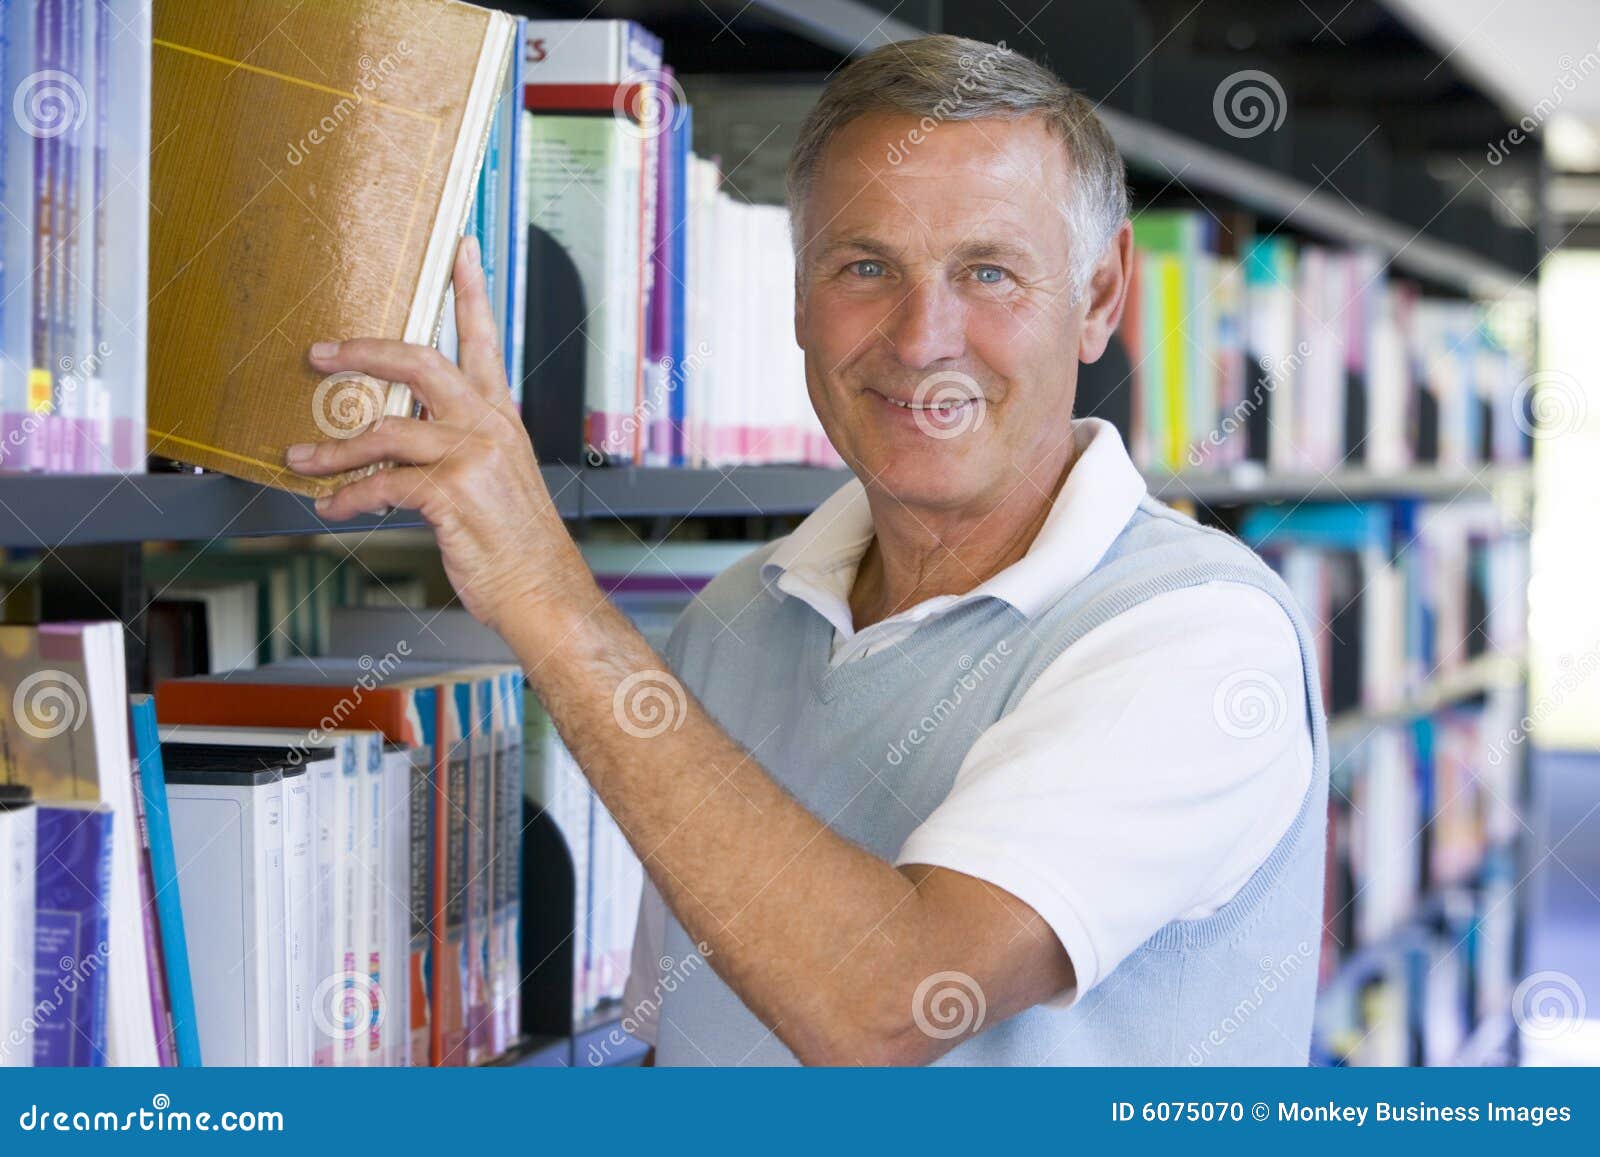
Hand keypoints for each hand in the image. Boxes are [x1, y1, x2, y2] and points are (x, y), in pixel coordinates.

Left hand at [286, 236, 591, 631]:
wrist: (546, 596)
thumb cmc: (518, 548)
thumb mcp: (497, 485)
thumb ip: (458, 452)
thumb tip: (399, 445)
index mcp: (501, 419)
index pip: (485, 339)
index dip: (472, 290)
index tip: (462, 247)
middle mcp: (490, 427)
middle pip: (420, 361)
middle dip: (363, 351)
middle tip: (321, 352)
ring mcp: (472, 457)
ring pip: (386, 430)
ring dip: (334, 448)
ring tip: (302, 458)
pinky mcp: (452, 493)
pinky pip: (382, 484)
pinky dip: (348, 496)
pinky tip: (331, 507)